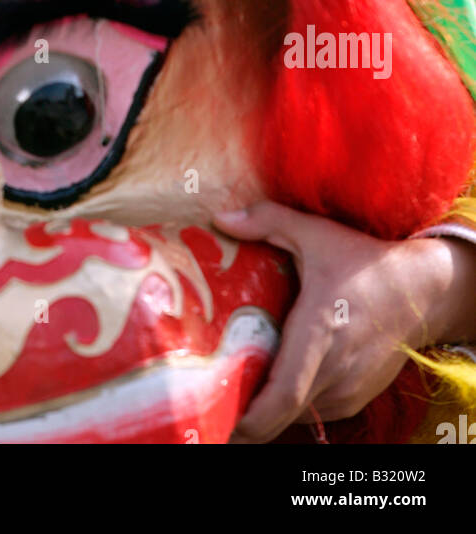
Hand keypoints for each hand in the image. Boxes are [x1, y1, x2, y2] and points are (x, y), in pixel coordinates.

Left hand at [212, 200, 475, 443]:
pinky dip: (291, 404)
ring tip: (236, 388)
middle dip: (246, 417)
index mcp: (319, 333)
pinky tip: (272, 382)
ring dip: (268, 409)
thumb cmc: (364, 261)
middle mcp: (335, 370)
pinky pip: (314, 410)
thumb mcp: (316, 233)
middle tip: (214, 402)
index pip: (283, 395)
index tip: (219, 412)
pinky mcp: (356, 396)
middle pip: (281, 415)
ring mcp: (348, 388)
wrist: (421, 290)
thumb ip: (267, 222)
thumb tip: (221, 218)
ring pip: (297, 415)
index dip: (250, 416)